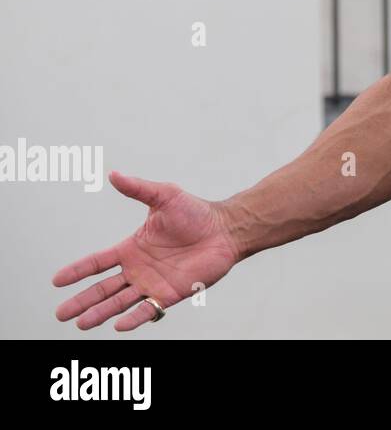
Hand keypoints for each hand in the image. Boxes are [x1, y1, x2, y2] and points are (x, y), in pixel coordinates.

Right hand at [52, 171, 240, 331]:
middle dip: (82, 301)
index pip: (97, 263)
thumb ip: (138, 189)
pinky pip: (148, 310)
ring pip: (120, 302)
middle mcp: (138, 269)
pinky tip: (118, 326)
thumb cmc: (197, 212)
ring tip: (81, 324)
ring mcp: (153, 283)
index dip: (77, 271)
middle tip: (61, 314)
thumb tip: (114, 174)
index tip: (56, 281)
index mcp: (132, 248)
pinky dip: (134, 319)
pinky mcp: (171, 294)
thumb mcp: (164, 196)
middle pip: (103, 288)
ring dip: (100, 313)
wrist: (226, 229)